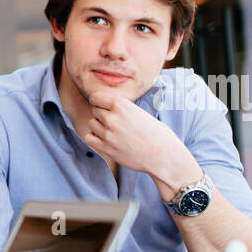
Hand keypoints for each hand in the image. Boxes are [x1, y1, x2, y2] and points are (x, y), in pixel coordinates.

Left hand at [79, 92, 198, 192]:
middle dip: (101, 114)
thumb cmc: (156, 133)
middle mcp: (113, 118)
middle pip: (94, 110)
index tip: (103, 105)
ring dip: (98, 126)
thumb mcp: (139, 113)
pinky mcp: (106, 148)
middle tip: (113, 120)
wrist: (162, 155)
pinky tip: (105, 139)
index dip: (99, 101)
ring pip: (91, 123)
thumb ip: (122, 109)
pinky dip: (94, 137)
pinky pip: (89, 138)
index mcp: (122, 105)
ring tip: (112, 130)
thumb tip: (106, 106)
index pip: (96, 97)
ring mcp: (108, 134)